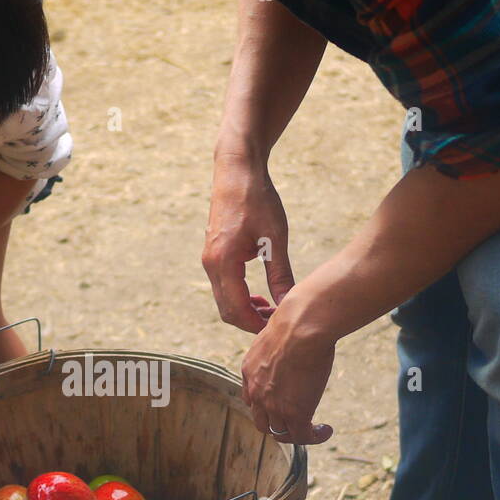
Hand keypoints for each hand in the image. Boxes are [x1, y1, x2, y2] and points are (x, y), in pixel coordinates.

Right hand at [202, 151, 296, 332]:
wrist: (236, 170)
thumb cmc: (257, 198)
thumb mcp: (275, 238)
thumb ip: (280, 274)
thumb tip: (290, 303)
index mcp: (223, 262)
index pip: (237, 310)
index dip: (256, 325)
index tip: (279, 329)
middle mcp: (211, 264)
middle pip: (227, 311)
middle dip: (250, 323)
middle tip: (278, 324)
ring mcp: (210, 260)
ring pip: (224, 300)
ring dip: (246, 311)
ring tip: (272, 310)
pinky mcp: (214, 255)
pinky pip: (224, 287)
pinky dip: (240, 298)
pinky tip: (261, 295)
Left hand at [240, 284, 334, 444]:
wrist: (301, 327)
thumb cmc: (295, 321)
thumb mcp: (278, 333)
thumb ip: (281, 343)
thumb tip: (296, 335)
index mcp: (249, 371)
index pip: (251, 398)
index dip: (265, 405)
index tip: (281, 403)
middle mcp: (256, 392)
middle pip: (262, 420)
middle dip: (277, 424)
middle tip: (295, 422)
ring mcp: (273, 405)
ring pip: (280, 432)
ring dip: (296, 434)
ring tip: (313, 430)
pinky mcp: (295, 413)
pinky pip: (302, 436)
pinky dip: (314, 436)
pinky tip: (325, 430)